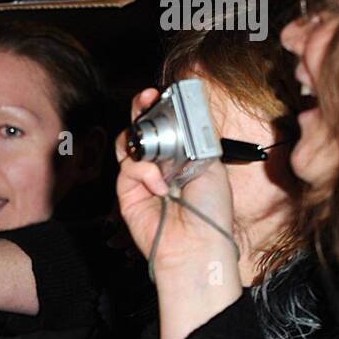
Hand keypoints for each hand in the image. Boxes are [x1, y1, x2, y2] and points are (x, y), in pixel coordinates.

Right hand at [115, 89, 236, 277]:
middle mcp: (161, 163)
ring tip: (150, 141)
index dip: (162, 107)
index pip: (167, 124)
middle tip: (145, 98)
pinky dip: (142, 172)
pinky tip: (158, 185)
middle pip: (143, 128)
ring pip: (129, 144)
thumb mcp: (211, 165)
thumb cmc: (210, 211)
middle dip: (141, 109)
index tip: (162, 94)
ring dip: (138, 137)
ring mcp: (143, 177)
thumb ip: (193, 138)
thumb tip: (180, 114)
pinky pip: (128, 168)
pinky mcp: (127, 192)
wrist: (196, 244)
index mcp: (183, 155)